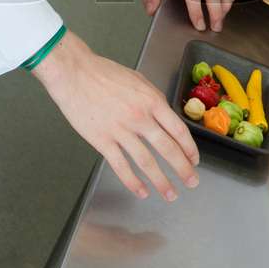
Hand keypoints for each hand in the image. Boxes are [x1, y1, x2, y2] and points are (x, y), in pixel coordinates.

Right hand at [32, 31, 199, 200]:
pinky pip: (121, 166)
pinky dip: (133, 182)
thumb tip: (166, 118)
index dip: (189, 149)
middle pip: (168, 149)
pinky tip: (141, 191)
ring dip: (161, 181)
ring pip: (147, 162)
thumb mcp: (139, 81)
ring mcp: (121, 130)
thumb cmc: (104, 73)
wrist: (74, 73)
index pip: (178, 130)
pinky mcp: (102, 140)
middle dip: (183, 169)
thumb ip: (154, 100)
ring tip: (170, 194)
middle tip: (192, 182)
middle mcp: (140, 117)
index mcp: (152, 101)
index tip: (194, 160)